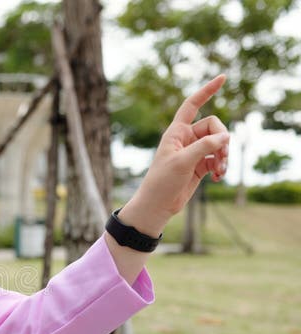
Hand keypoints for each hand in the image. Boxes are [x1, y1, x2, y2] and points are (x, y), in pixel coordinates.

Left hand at [121, 75, 230, 235]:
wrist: (157, 205)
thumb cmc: (162, 181)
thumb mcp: (183, 162)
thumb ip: (204, 146)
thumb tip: (226, 136)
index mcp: (176, 132)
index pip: (192, 105)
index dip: (206, 91)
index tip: (222, 77)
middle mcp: (186, 139)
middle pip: (214, 126)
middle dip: (222, 139)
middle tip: (223, 154)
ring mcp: (194, 152)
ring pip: (219, 144)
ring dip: (223, 156)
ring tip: (221, 171)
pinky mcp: (200, 165)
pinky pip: (218, 159)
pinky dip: (221, 167)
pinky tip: (219, 177)